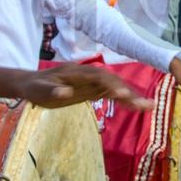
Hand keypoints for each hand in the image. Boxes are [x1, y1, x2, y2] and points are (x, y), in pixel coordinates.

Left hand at [15, 64, 151, 109]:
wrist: (32, 84)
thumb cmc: (35, 87)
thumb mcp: (40, 90)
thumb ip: (52, 91)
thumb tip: (64, 93)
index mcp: (77, 73)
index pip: (98, 77)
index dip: (111, 85)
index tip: (122, 95)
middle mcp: (88, 75)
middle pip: (112, 82)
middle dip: (129, 92)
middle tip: (145, 105)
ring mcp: (91, 82)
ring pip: (115, 87)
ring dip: (131, 96)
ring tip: (148, 107)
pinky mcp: (92, 90)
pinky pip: (111, 94)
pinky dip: (124, 100)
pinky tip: (136, 107)